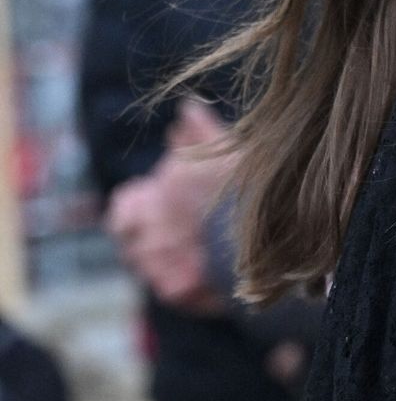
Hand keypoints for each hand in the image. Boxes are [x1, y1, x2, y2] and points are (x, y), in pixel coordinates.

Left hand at [105, 99, 236, 310]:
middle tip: (177, 229)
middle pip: (133, 241)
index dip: (138, 204)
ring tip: (197, 251)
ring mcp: (161, 267)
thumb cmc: (241, 181)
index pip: (124, 207)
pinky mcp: (180, 291)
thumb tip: (186, 108)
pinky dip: (188, 283)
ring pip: (152, 267)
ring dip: (167, 260)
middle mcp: (146, 235)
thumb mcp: (221, 145)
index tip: (155, 200)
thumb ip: (197, 130)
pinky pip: (175, 290)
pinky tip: (210, 273)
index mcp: (148, 201)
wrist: (267, 226)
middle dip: (150, 235)